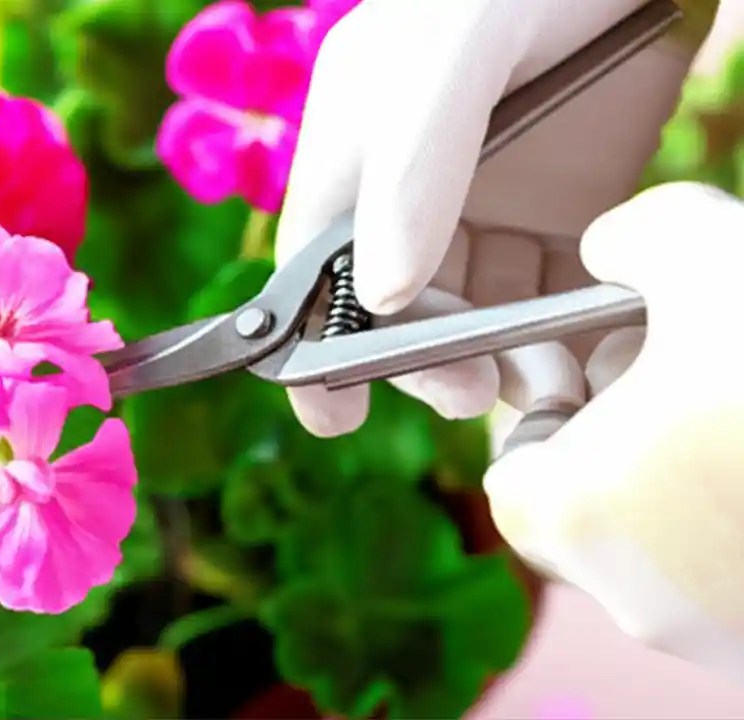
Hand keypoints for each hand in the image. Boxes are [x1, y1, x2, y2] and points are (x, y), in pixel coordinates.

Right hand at [274, 0, 702, 435]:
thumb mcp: (454, 54)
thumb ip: (412, 167)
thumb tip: (379, 295)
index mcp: (354, 146)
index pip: (318, 263)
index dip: (318, 339)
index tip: (333, 411)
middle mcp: (410, 182)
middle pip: (395, 299)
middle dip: (424, 355)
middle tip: (470, 392)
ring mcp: (487, 195)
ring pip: (474, 304)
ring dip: (499, 352)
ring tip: (541, 381)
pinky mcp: (562, 203)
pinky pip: (549, 286)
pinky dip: (562, 328)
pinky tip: (581, 352)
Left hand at [485, 182, 743, 677]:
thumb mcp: (704, 246)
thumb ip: (630, 237)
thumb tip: (608, 251)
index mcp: (570, 514)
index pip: (518, 462)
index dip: (563, 398)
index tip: (623, 352)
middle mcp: (629, 598)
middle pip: (594, 504)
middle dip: (636, 430)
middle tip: (705, 372)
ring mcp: (713, 635)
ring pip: (672, 540)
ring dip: (699, 471)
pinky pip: (736, 571)